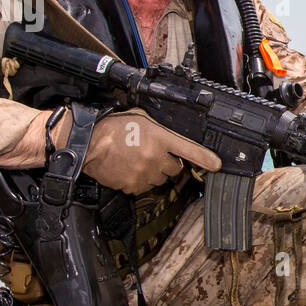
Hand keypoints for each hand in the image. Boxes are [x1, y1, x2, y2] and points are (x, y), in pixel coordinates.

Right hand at [53, 108, 220, 194]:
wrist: (89, 144)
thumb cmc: (112, 128)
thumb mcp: (141, 118)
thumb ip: (159, 128)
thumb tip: (170, 136)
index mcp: (160, 138)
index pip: (190, 150)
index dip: (205, 159)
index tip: (217, 165)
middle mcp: (155, 158)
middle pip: (175, 168)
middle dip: (168, 162)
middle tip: (153, 153)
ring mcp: (145, 174)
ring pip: (160, 179)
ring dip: (154, 171)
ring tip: (138, 159)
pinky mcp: (134, 186)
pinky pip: (144, 186)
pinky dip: (140, 180)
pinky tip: (129, 168)